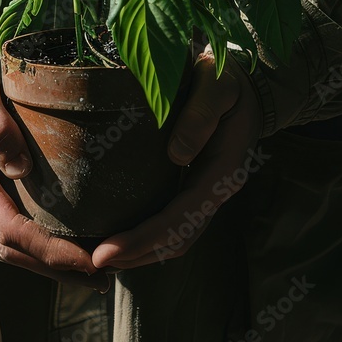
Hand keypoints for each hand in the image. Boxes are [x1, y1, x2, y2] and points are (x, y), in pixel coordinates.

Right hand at [0, 40, 109, 290]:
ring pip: (6, 240)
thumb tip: (21, 167)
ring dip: (45, 261)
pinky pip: (7, 221)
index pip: (7, 228)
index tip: (87, 261)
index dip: (47, 250)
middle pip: (7, 247)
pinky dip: (35, 240)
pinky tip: (64, 239)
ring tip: (89, 270)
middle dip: (52, 267)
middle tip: (100, 277)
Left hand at [91, 49, 262, 269]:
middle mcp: (217, 189)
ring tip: (102, 258)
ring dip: (141, 252)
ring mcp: (207, 190)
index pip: (181, 218)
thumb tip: (176, 154)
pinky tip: (122, 235)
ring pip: (177, 237)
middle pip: (178, 238)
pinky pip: (173, 220)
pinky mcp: (195, 185)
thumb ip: (201, 115)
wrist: (248, 83)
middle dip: (136, 255)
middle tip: (93, 262)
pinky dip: (148, 235)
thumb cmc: (227, 79)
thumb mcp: (217, 85)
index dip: (143, 238)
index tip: (107, 250)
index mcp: (223, 171)